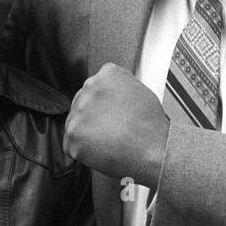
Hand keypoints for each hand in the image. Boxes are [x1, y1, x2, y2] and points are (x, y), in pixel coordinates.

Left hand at [65, 63, 169, 188]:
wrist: (153, 151)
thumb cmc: (152, 127)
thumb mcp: (140, 91)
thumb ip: (119, 87)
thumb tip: (110, 96)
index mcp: (108, 74)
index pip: (95, 87)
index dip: (102, 105)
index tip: (109, 114)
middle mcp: (90, 87)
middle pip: (82, 104)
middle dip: (92, 118)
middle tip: (110, 131)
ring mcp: (78, 111)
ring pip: (75, 124)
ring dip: (87, 135)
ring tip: (109, 142)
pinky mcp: (72, 134)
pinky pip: (71, 145)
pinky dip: (83, 152)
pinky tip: (102, 151)